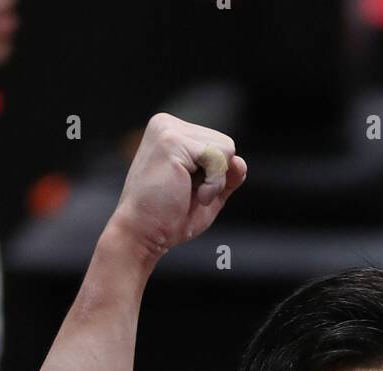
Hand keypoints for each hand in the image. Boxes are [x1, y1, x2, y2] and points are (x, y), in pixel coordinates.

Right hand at [108, 113, 246, 260]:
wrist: (142, 234)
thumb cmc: (169, 219)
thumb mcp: (207, 195)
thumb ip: (225, 176)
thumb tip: (241, 162)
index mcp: (171, 132)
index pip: (219, 144)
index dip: (216, 176)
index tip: (189, 191)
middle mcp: (167, 123)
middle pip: (226, 144)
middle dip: (217, 177)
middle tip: (189, 194)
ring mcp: (168, 129)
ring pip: (226, 149)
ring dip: (216, 181)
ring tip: (189, 193)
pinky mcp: (172, 141)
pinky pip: (219, 158)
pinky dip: (214, 183)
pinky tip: (195, 195)